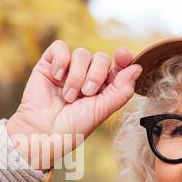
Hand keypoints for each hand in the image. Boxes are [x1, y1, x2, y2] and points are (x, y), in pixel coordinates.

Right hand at [5, 41, 141, 171]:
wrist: (43, 134)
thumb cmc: (72, 128)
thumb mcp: (102, 111)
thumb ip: (121, 90)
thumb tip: (138, 68)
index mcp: (103, 88)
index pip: (118, 66)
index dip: (123, 58)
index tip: (122, 56)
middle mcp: (86, 76)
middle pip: (101, 58)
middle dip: (96, 75)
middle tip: (86, 94)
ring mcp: (67, 70)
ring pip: (82, 54)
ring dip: (77, 75)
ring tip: (69, 95)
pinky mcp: (49, 65)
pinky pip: (60, 47)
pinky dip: (61, 60)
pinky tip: (57, 76)